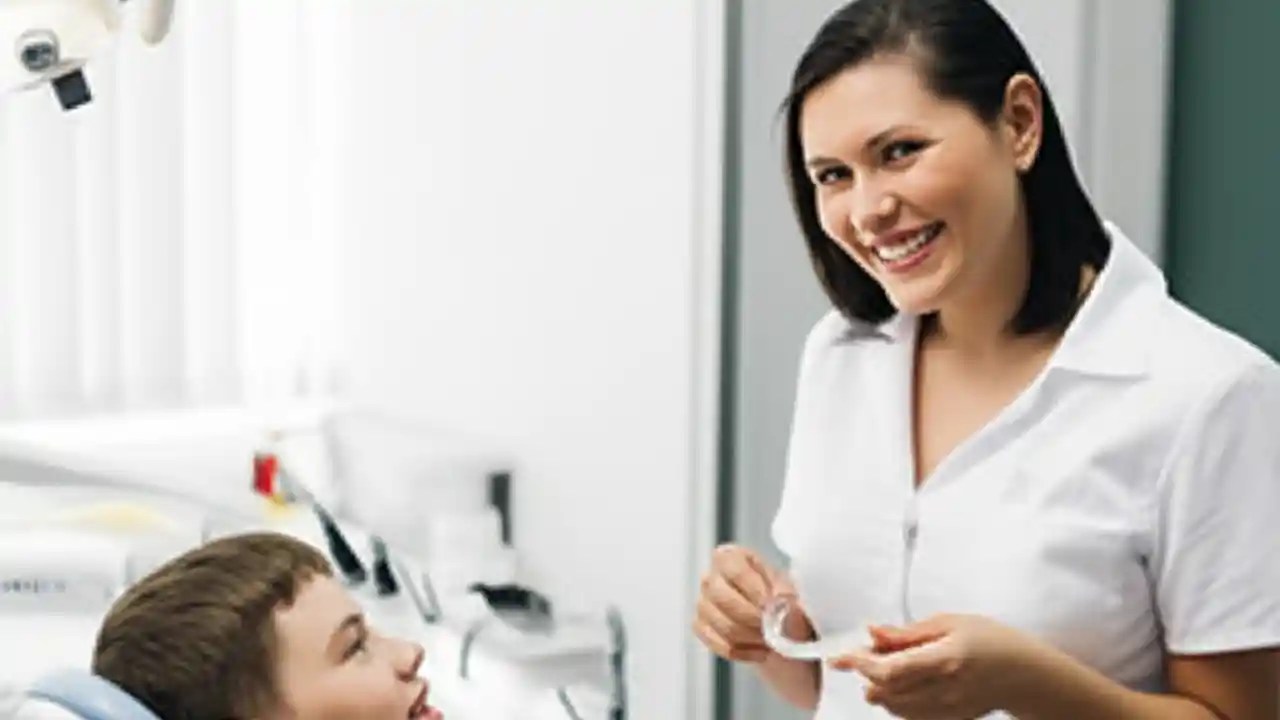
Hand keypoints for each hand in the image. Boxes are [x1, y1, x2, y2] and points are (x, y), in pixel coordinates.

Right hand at [693, 544, 798, 663]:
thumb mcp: (797, 597)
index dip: (752, 588)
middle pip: (720, 596)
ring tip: (771, 640)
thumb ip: (791, 602)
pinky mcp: (702, 628)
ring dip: (750, 637)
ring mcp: (704, 603)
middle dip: (750, 617)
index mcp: (735, 557)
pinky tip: (759, 650)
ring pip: (720, 623)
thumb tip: (785, 609)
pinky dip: (741, 651)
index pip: (733, 567)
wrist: (783, 631)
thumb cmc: (787, 605)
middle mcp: (713, 576)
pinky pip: (716, 642)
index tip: (771, 605)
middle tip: (772, 627)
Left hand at [829, 614, 1045, 718]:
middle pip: (886, 691)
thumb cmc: (992, 641)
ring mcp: (948, 710)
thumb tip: (873, 632)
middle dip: (865, 674)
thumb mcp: (950, 622)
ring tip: (880, 666)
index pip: (890, 669)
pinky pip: (910, 716)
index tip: (840, 655)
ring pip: (894, 707)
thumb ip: (908, 632)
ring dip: (877, 688)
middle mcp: (945, 690)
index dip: (859, 663)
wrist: (1026, 675)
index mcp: (945, 659)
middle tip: (860, 655)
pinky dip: (894, 701)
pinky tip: (897, 684)